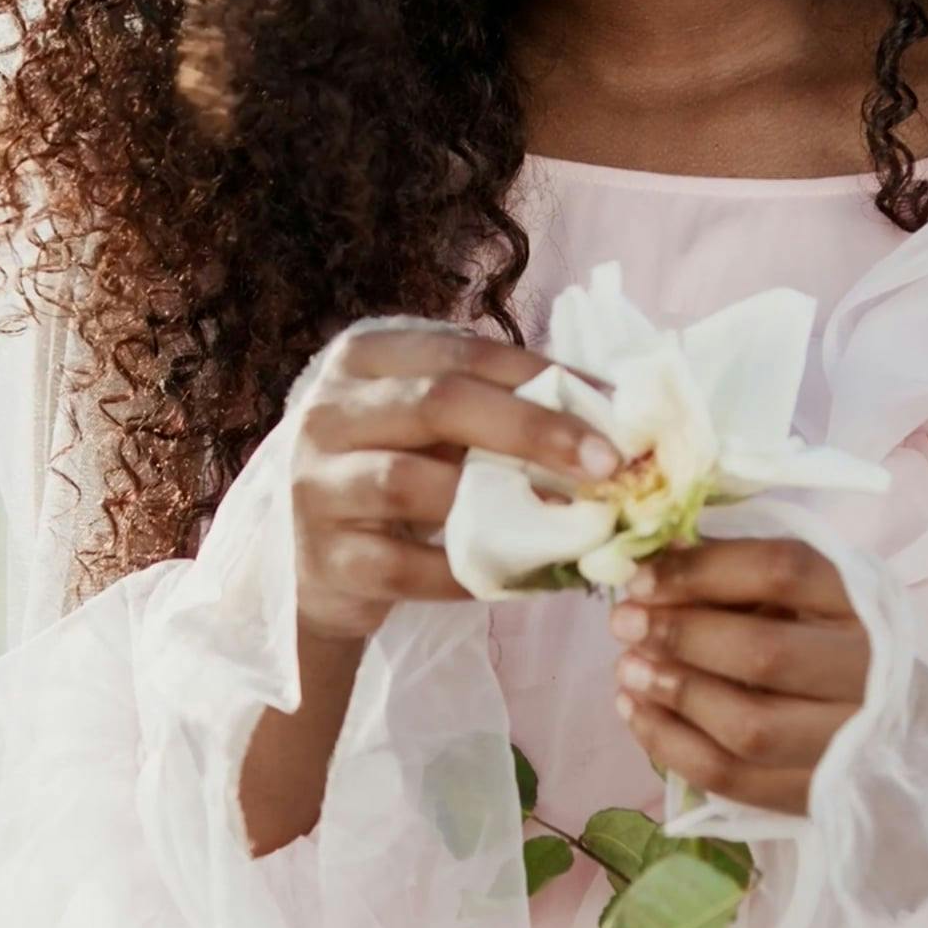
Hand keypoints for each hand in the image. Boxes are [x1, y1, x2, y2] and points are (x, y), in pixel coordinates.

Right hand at [291, 320, 619, 644]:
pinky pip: (407, 566)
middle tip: (604, 463)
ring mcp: (317, 487)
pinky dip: (470, 571)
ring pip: (413, 483)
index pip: (462, 352)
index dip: (542, 376)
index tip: (614, 406)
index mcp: (364, 359)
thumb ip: (496, 407)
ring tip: (570, 521)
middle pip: (437, 404)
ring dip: (500, 504)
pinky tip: (520, 575)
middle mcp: (329, 413)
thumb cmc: (392, 473)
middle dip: (532, 430)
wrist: (313, 564)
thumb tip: (609, 405)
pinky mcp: (326, 560)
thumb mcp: (428, 427)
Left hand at [609, 536, 871, 816]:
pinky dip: (671, 746)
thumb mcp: (813, 599)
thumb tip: (656, 554)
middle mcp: (869, 677)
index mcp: (869, 607)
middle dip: (680, 636)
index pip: (783, 572)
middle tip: (624, 624)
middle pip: (764, 653)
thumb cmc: (844, 650)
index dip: (702, 570)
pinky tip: (638, 713)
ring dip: (673, 696)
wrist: (914, 738)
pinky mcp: (816, 799)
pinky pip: (733, 781)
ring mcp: (847, 747)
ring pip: (748, 727)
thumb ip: (744, 578)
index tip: (642, 577)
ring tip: (626, 670)